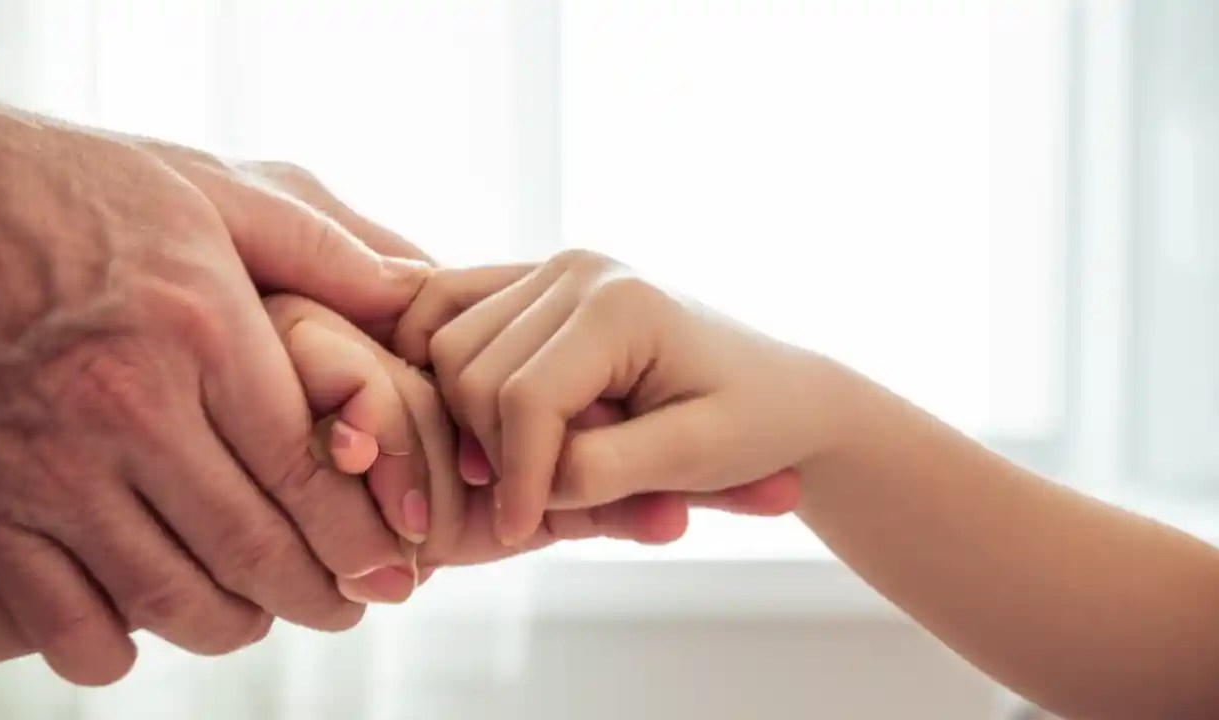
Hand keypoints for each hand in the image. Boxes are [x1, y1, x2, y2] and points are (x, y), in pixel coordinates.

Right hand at [0, 98, 428, 682]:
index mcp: (200, 329)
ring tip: (265, 615)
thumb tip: (414, 293)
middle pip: (247, 546)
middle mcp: (125, 404)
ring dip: (231, 627)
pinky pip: (57, 617)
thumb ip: (323, 248)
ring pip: (164, 594)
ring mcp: (46, 462)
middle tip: (351, 607)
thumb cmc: (86, 191)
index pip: (303, 469)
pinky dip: (114, 647)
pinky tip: (148, 628)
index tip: (393, 569)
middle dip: (318, 596)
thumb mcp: (216, 193)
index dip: (360, 537)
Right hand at [394, 250, 829, 544]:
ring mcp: (552, 268)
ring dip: (472, 416)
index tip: (522, 532)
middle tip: (536, 498)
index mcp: (621, 303)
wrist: (779, 390)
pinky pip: (446, 311)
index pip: (526, 397)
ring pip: (449, 347)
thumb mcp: (694, 459)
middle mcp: (577, 268)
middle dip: (494, 449)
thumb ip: (606, 472)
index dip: (517, 476)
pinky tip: (473, 418)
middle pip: (473, 371)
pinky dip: (439, 362)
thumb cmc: (751, 425)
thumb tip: (527, 482)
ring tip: (530, 462)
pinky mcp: (534, 281)